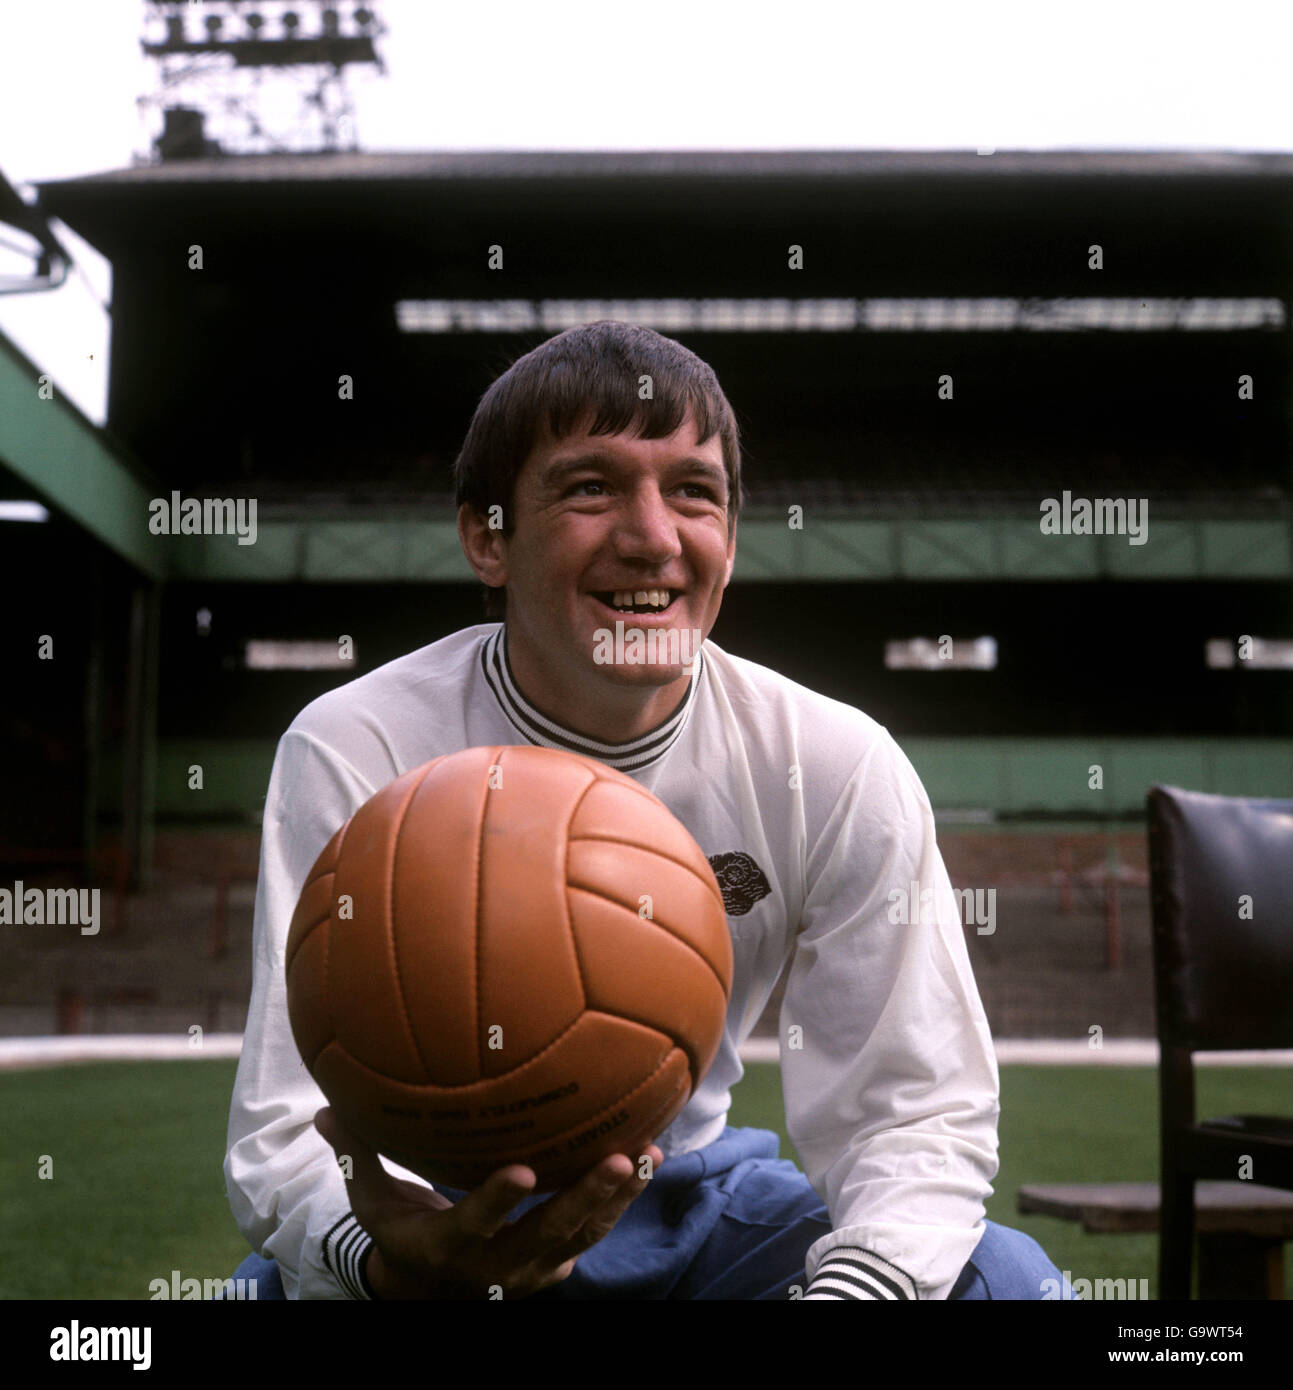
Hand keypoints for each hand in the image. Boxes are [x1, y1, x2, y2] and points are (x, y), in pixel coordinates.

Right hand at [314, 1107, 661, 1299]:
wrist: (431, 1293)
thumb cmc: (401, 1231)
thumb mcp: (374, 1202)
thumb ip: (358, 1155)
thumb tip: (325, 1108)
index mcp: (447, 1248)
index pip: (474, 1225)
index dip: (497, 1200)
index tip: (523, 1169)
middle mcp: (494, 1268)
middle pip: (546, 1235)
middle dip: (584, 1198)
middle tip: (618, 1158)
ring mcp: (531, 1272)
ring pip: (581, 1236)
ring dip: (616, 1198)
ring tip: (648, 1154)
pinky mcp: (556, 1265)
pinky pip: (593, 1234)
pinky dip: (620, 1202)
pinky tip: (648, 1161)